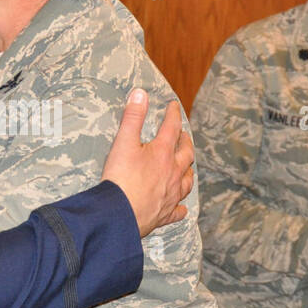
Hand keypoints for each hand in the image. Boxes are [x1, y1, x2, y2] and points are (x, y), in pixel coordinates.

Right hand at [100, 90, 194, 236]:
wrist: (120, 214)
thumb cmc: (121, 178)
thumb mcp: (123, 142)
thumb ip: (133, 117)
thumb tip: (141, 93)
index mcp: (162, 153)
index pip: (171, 128)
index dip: (173, 115)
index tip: (173, 106)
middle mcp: (172, 173)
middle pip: (185, 154)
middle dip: (185, 142)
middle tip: (184, 136)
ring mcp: (171, 195)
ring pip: (186, 181)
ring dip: (188, 171)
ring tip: (187, 167)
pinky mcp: (164, 214)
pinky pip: (178, 211)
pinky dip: (181, 207)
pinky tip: (182, 208)